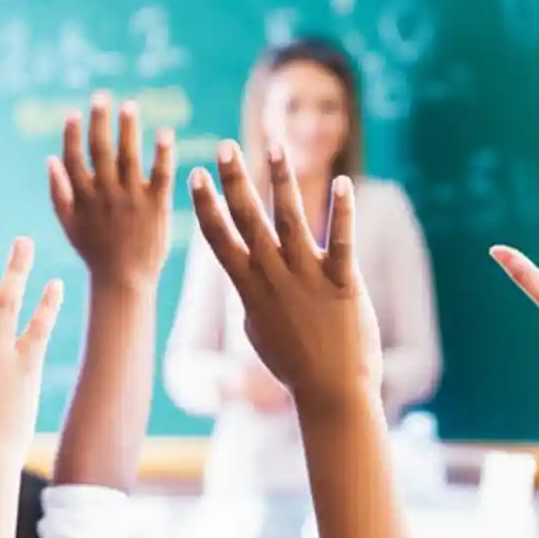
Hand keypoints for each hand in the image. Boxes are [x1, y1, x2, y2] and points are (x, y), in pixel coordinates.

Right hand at [49, 92, 174, 290]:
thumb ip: (58, 192)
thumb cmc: (95, 252)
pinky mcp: (157, 206)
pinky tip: (164, 132)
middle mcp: (106, 195)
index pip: (73, 159)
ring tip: (128, 105)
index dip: (72, 134)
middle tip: (101, 97)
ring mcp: (132, 199)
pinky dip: (162, 153)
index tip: (73, 112)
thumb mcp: (69, 224)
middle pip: (100, 150)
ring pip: (128, 156)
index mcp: (83, 198)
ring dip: (128, 128)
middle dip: (99, 121)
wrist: (124, 280)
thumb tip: (50, 158)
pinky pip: (161, 174)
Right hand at [190, 140, 380, 409]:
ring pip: (291, 220)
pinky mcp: (344, 282)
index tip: (194, 175)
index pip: (220, 239)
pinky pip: (344, 240)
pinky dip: (343, 210)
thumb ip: (252, 295)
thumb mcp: (259, 329)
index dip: (206, 206)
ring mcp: (308, 278)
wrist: (332, 392)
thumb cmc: (294, 363)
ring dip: (281, 181)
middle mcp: (274, 277)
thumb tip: (247, 274)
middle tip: (224, 146)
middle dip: (234, 181)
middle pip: (248, 220)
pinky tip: (342, 181)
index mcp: (250, 288)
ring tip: (275, 146)